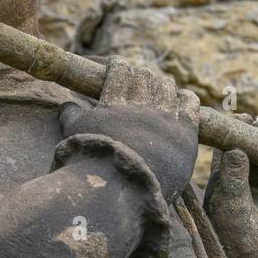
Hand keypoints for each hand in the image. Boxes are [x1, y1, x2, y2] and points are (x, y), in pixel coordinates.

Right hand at [58, 56, 200, 202]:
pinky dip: (185, 98)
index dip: (119, 66)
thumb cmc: (92, 162)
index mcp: (116, 100)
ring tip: (157, 91)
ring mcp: (166, 118)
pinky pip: (191, 105)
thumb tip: (66, 104)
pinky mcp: (185, 135)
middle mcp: (143, 104)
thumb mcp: (73, 135)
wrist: (119, 192)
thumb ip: (70, 114)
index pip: (121, 69)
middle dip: (140, 76)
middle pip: (145, 76)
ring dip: (161, 86)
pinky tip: (180, 100)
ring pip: (167, 87)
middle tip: (136, 83)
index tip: (117, 68)